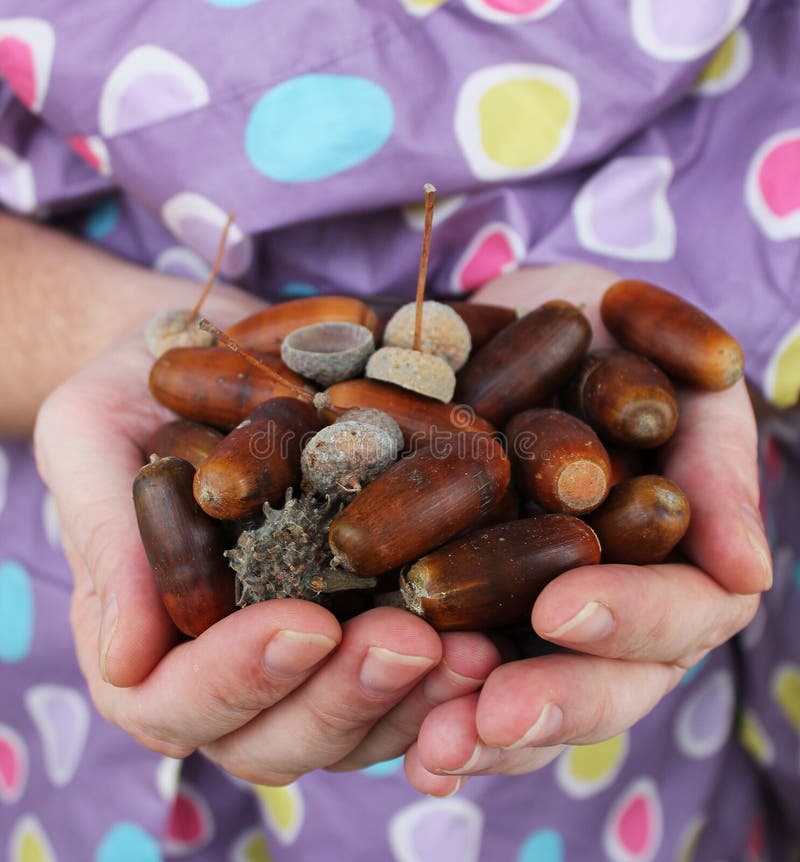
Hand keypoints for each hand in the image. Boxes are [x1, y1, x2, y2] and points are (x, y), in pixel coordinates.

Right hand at [33, 288, 501, 782]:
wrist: (206, 353)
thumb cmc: (130, 392)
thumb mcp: (91, 435)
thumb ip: (105, 532)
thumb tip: (123, 654)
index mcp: (150, 641)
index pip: (174, 702)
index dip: (237, 678)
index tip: (303, 623)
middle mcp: (232, 666)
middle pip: (278, 737)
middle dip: (345, 697)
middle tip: (411, 643)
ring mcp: (307, 654)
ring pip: (356, 725)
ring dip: (417, 701)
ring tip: (474, 652)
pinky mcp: (367, 619)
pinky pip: (411, 677)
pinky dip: (453, 670)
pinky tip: (498, 630)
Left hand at [400, 263, 769, 794]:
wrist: (515, 318)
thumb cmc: (613, 332)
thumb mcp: (676, 369)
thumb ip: (714, 456)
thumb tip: (746, 571)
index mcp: (674, 556)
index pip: (682, 612)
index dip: (633, 618)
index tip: (564, 606)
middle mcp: (609, 601)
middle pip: (606, 682)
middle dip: (553, 703)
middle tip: (492, 721)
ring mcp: (534, 612)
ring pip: (528, 696)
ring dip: (482, 733)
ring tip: (433, 754)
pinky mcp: (463, 605)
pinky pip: (454, 676)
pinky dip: (425, 708)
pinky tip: (400, 750)